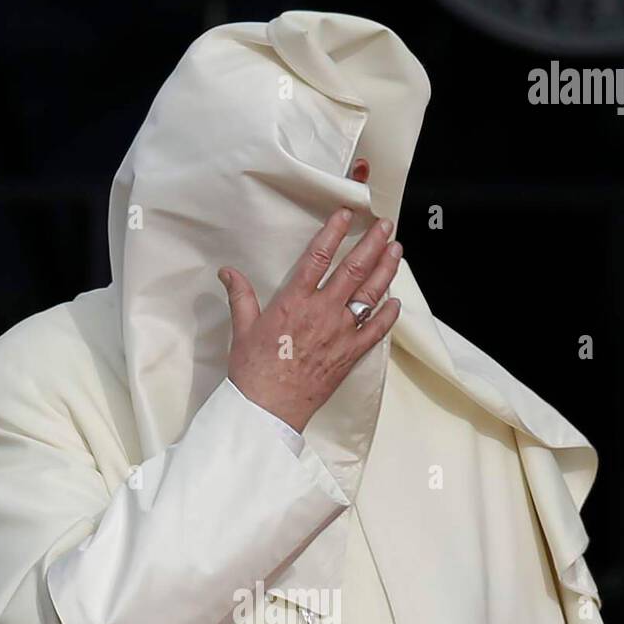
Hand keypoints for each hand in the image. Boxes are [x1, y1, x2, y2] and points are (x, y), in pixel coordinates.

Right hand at [218, 208, 402, 433]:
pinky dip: (388, 314)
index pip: (319, 256)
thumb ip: (240, 296)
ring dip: (385, 269)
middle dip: (372, 243)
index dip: (334, 231)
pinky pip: (376, 330)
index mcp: (294, 301)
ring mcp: (340, 333)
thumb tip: (227, 272)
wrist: (269, 408)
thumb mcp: (243, 328)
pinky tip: (395, 300)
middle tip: (385, 225)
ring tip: (396, 251)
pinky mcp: (350, 354)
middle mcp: (322, 312)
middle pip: (353, 269)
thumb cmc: (254, 371)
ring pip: (370, 294)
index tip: (346, 215)